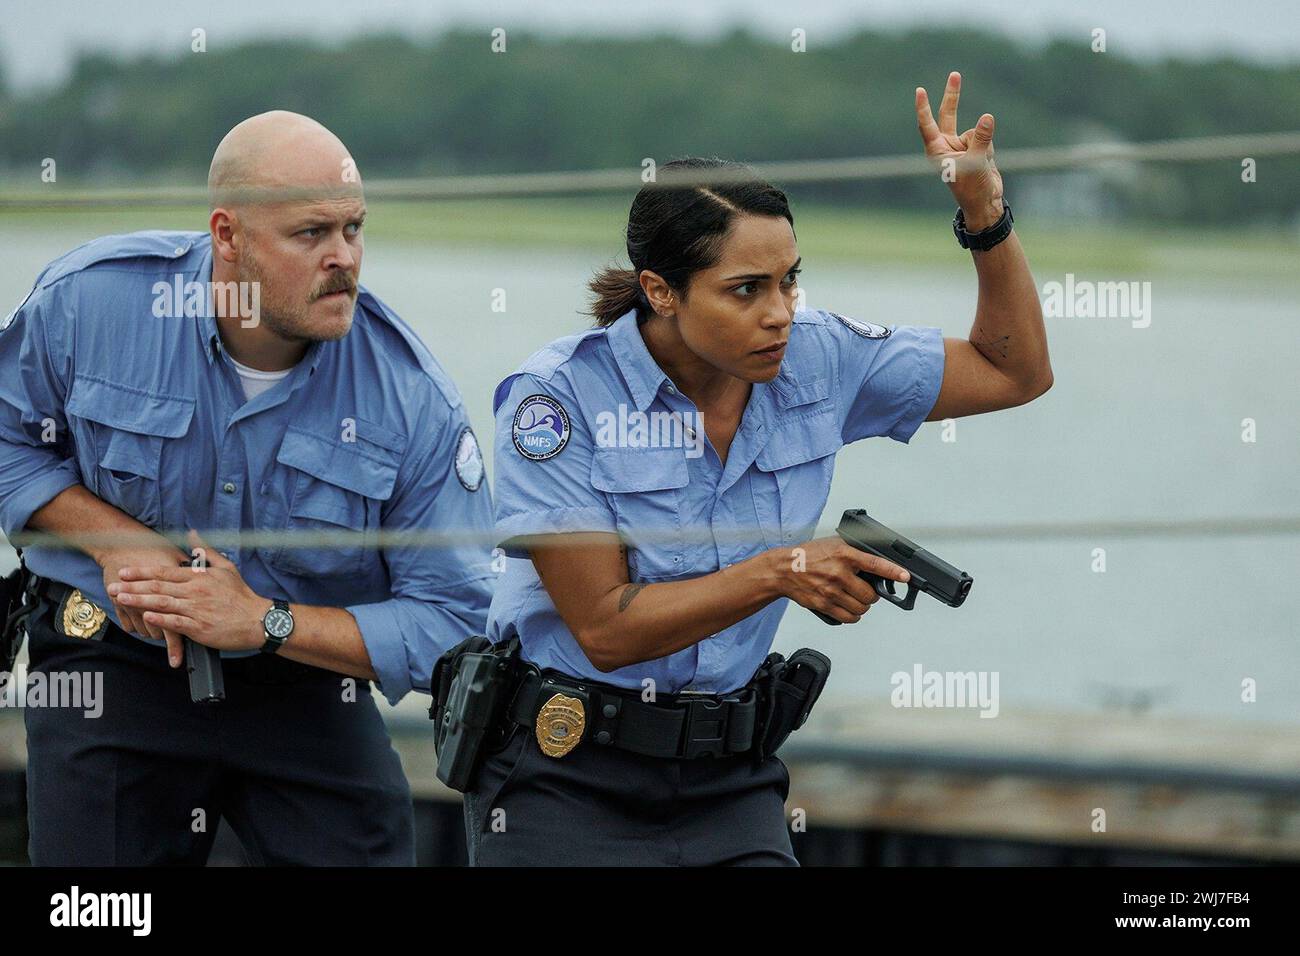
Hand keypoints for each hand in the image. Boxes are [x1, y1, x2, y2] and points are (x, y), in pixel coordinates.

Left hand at [106, 530, 266, 663]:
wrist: (258, 620)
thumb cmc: (241, 596)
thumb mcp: (226, 567)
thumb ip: (206, 550)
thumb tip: (192, 533)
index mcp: (200, 577)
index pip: (165, 572)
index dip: (142, 572)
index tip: (124, 571)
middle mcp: (195, 592)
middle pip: (158, 588)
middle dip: (132, 587)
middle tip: (112, 586)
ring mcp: (197, 610)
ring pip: (163, 603)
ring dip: (139, 601)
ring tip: (120, 599)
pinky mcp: (200, 628)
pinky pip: (176, 623)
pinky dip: (160, 620)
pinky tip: (145, 617)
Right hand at [772, 537, 910, 624]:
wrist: (783, 569)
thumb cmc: (809, 555)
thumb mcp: (833, 544)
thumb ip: (854, 552)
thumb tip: (878, 562)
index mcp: (843, 555)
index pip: (874, 563)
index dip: (893, 571)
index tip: (905, 576)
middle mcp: (838, 573)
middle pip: (870, 594)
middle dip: (871, 595)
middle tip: (865, 590)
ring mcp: (830, 590)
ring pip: (861, 609)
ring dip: (862, 606)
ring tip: (855, 599)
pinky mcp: (823, 604)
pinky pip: (848, 617)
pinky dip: (852, 616)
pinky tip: (848, 608)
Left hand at [915, 71, 1004, 229]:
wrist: (984, 202)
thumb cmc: (972, 188)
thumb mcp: (977, 162)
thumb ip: (982, 139)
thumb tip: (987, 117)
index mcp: (937, 151)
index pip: (928, 125)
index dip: (924, 108)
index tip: (920, 90)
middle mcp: (946, 146)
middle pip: (948, 115)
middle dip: (953, 96)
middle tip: (955, 74)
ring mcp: (960, 146)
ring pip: (976, 131)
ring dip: (983, 144)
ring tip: (980, 164)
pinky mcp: (975, 148)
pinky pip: (985, 138)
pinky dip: (989, 149)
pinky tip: (986, 163)